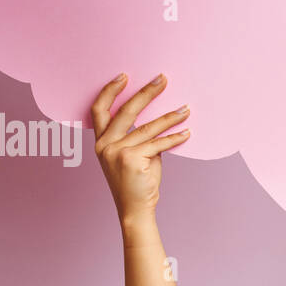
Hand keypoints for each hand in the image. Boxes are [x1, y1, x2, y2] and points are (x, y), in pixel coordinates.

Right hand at [90, 72, 189, 226]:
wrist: (135, 209)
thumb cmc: (137, 183)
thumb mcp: (135, 155)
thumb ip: (141, 138)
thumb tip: (161, 119)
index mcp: (100, 142)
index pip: (99, 110)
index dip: (110, 91)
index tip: (124, 76)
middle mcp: (105, 145)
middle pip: (125, 111)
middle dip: (146, 93)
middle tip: (162, 79)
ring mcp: (117, 152)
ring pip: (148, 128)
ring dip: (170, 117)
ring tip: (185, 109)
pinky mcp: (132, 159)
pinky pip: (158, 144)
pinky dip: (175, 138)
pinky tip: (187, 132)